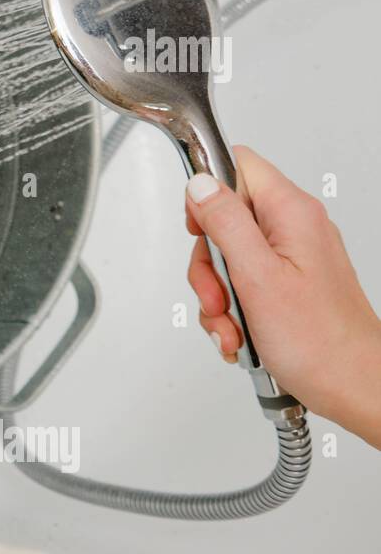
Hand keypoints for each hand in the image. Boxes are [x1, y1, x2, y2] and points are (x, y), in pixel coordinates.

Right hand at [185, 145, 380, 444]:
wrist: (355, 387)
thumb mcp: (257, 276)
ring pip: (228, 258)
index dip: (206, 192)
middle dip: (208, 264)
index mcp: (292, 214)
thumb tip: (200, 184)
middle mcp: (295, 228)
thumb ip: (225, 223)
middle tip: (218, 295)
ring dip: (218, 297)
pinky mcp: (289, 284)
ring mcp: (292, 257)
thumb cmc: (320, 342)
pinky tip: (242, 335)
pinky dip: (234, 312)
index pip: (238, 166)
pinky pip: (243, 285)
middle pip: (224, 219)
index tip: (198, 231)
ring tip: (233, 325)